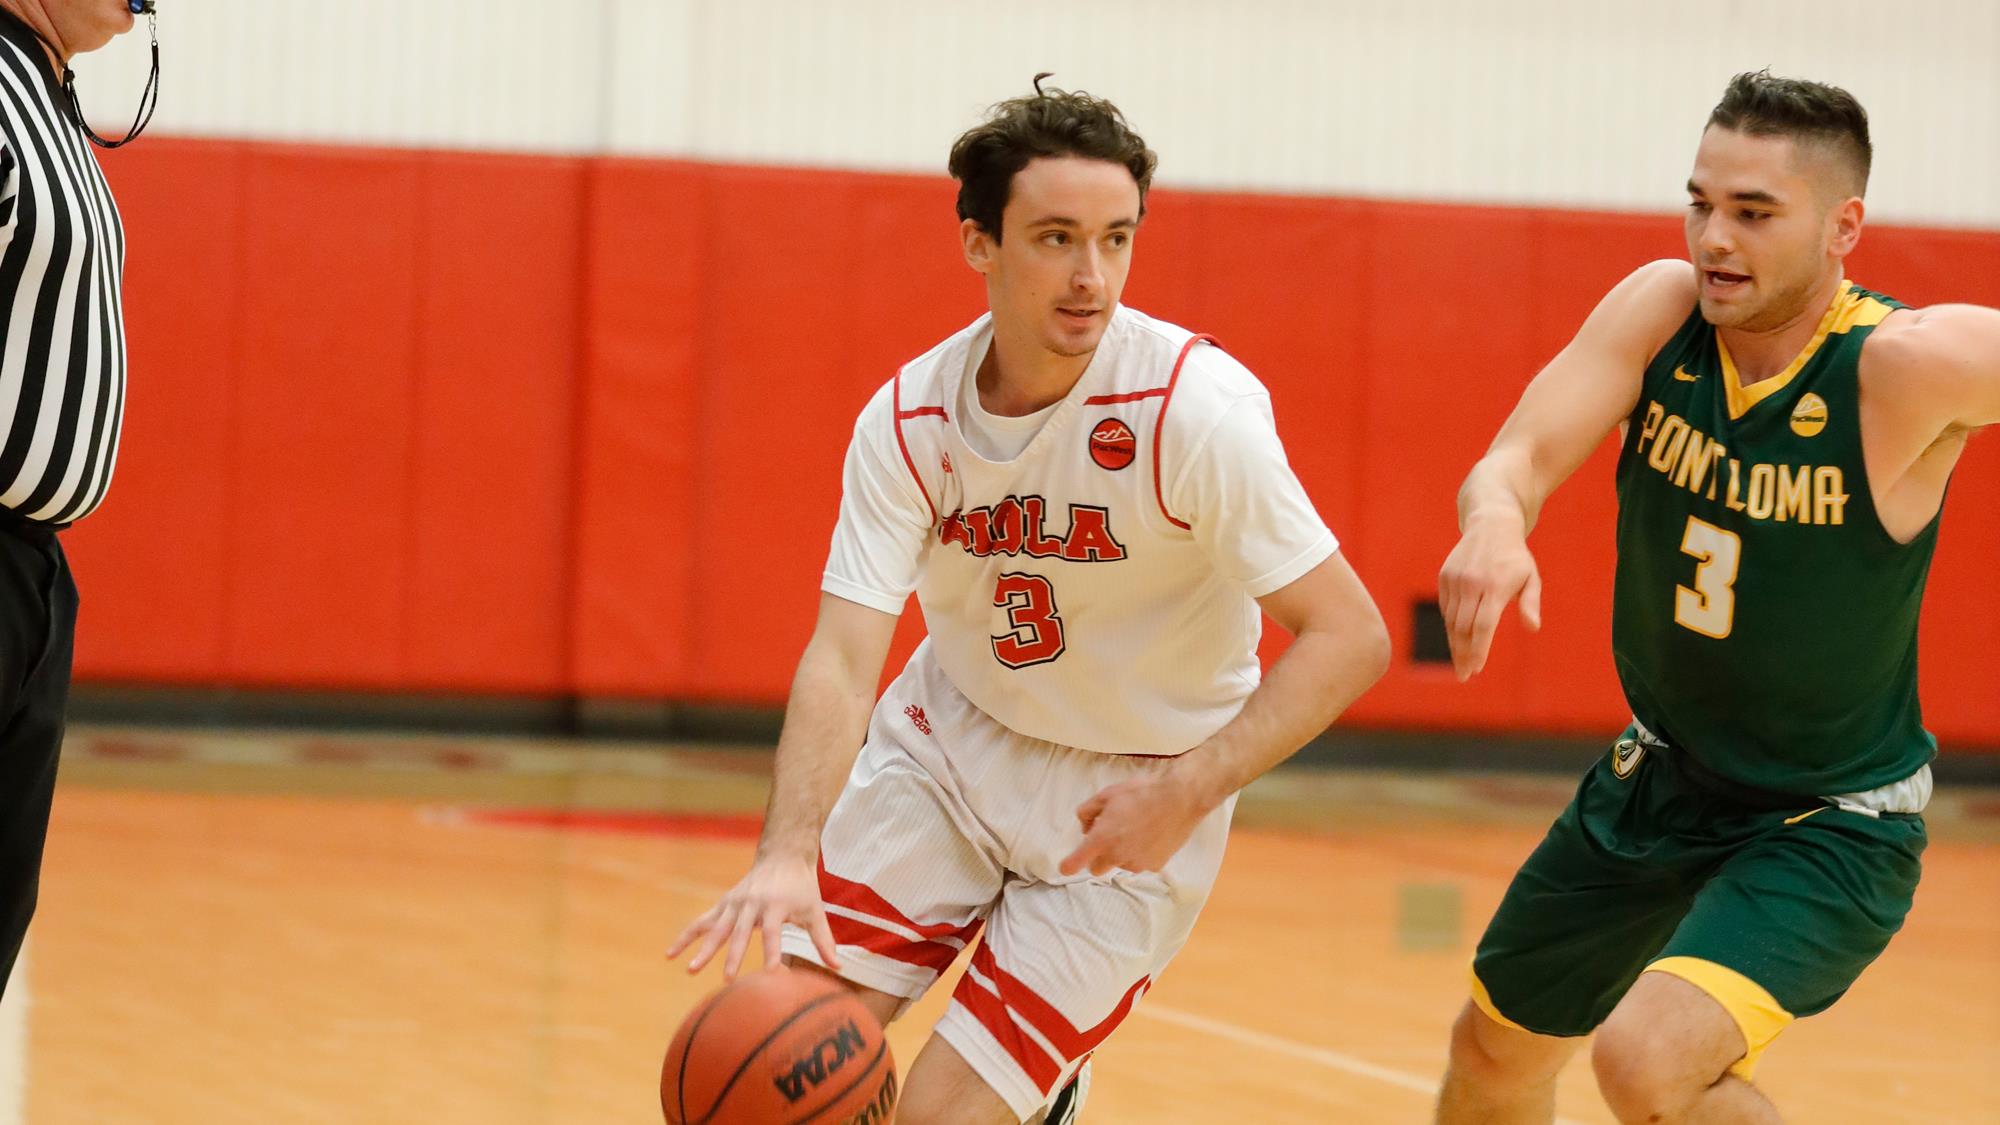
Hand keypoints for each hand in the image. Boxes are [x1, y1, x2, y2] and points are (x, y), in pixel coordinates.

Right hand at [664, 856, 839, 978]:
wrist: (782, 856)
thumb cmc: (802, 888)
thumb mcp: (815, 910)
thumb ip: (824, 940)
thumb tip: (838, 968)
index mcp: (776, 905)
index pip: (774, 934)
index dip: (772, 954)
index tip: (771, 975)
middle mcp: (752, 903)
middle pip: (740, 933)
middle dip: (733, 956)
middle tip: (727, 980)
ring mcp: (734, 903)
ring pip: (715, 928)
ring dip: (702, 950)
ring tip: (690, 971)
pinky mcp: (723, 904)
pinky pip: (701, 922)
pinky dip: (686, 936)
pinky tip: (670, 954)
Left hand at [1058, 767, 1210, 876]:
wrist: (1179, 799)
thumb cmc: (1141, 793)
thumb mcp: (1107, 794)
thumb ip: (1088, 811)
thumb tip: (1085, 826)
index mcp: (1102, 838)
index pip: (1078, 860)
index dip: (1069, 865)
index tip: (1065, 868)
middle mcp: (1117, 855)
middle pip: (1098, 868)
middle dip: (1098, 857)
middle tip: (1108, 837)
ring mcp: (1137, 863)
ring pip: (1121, 864)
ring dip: (1122, 853)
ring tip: (1135, 830)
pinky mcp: (1155, 865)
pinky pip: (1141, 863)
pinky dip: (1141, 854)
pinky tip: (1150, 835)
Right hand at [1437, 512, 1541, 680]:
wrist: (1490, 525)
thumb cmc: (1514, 557)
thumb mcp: (1531, 577)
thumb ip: (1530, 603)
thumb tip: (1533, 627)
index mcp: (1495, 585)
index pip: (1483, 625)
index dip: (1478, 649)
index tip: (1476, 669)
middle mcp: (1472, 583)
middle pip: (1463, 628)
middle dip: (1463, 654)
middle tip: (1464, 674)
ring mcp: (1455, 579)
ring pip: (1451, 620)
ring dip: (1455, 643)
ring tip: (1461, 661)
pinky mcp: (1444, 577)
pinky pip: (1446, 608)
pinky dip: (1451, 624)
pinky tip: (1457, 636)